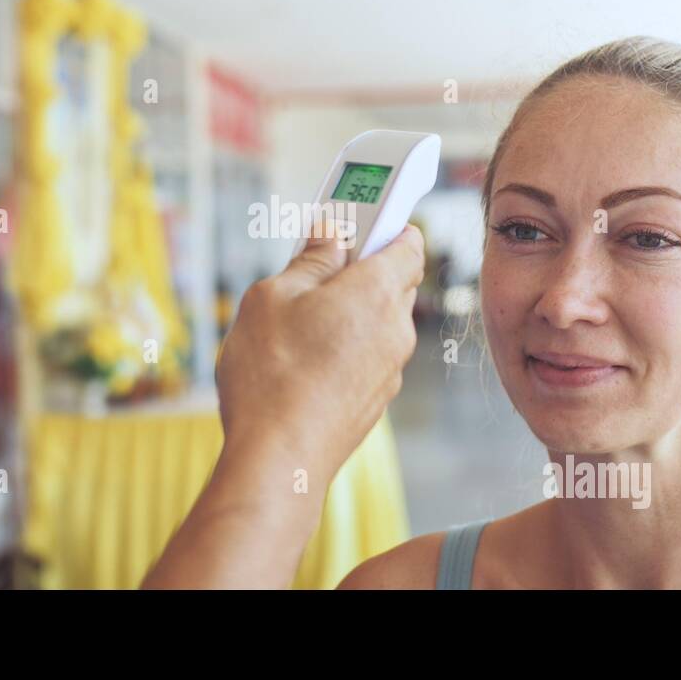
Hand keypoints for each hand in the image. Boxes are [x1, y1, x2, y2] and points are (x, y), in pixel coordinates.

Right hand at [216, 223, 425, 481]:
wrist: (279, 460)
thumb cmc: (271, 376)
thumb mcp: (272, 297)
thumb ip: (308, 261)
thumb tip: (328, 235)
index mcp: (376, 291)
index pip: (409, 240)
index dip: (384, 224)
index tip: (353, 220)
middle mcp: (395, 328)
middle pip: (394, 280)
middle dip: (360, 268)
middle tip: (313, 269)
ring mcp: (390, 368)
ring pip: (379, 320)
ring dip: (349, 311)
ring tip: (299, 321)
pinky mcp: (376, 399)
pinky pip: (369, 355)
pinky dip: (346, 346)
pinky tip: (303, 359)